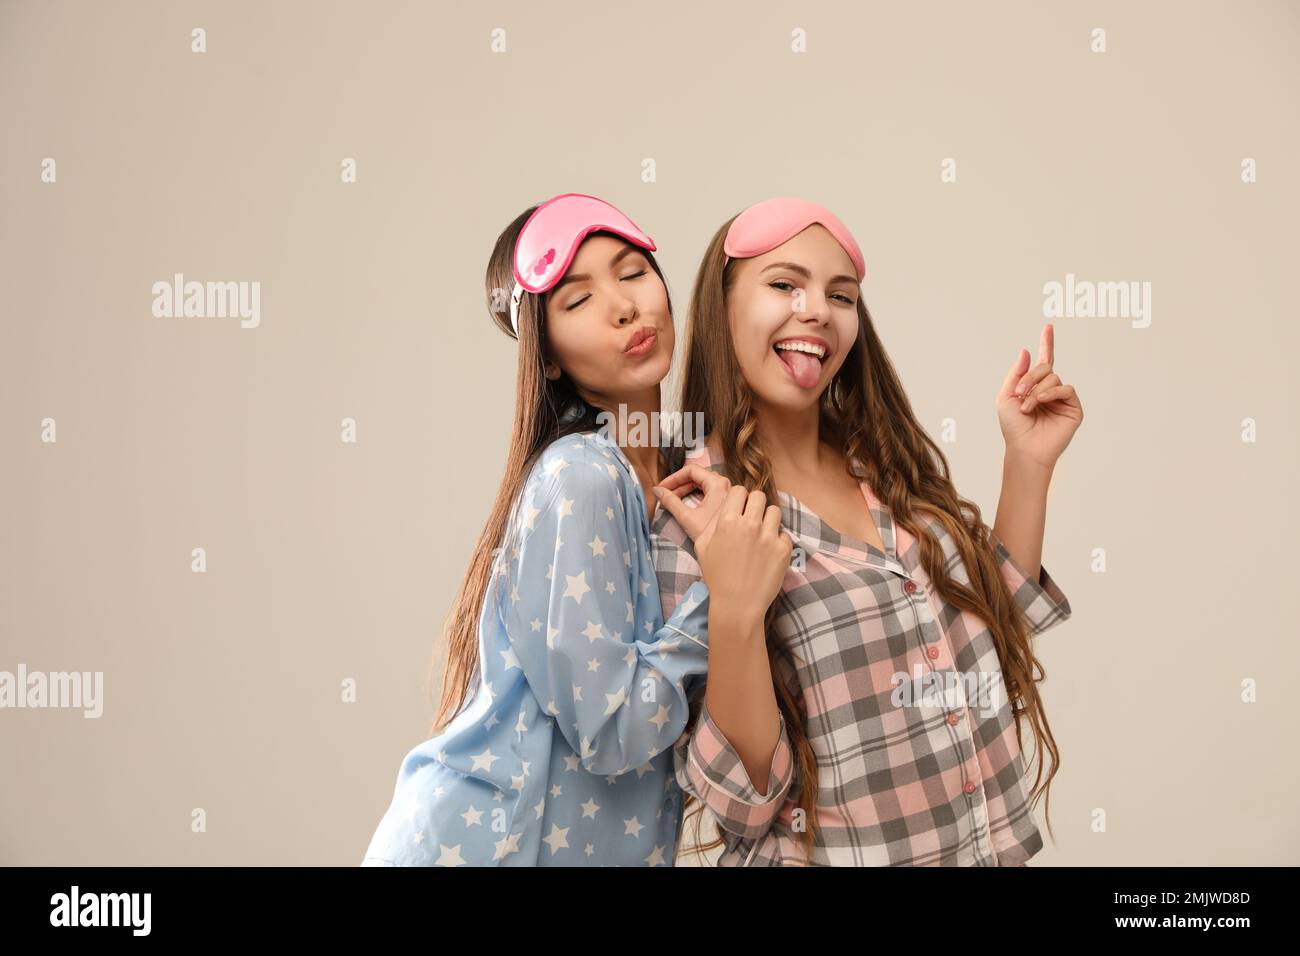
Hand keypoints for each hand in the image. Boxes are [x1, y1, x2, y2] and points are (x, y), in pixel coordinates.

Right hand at [651, 464, 732, 542]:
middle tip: (666, 496)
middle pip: (699, 476)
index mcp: (718, 485)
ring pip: (706, 484)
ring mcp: (731, 495)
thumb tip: (656, 491)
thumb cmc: (711, 538)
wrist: (731, 557)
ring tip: (676, 501)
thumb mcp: (687, 518)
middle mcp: (728, 486)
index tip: (662, 488)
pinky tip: (690, 506)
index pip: (691, 470)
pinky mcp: (731, 504)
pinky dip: (699, 495)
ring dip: (689, 490)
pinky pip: (713, 492)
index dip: (673, 478)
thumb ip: (670, 502)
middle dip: (680, 485)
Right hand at [667, 484, 790, 622]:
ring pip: (774, 511)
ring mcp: (769, 536)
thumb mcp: (702, 546)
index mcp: (727, 521)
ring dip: (768, 519)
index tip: (739, 507)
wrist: (737, 605)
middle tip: (751, 518)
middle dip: (754, 505)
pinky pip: (783, 533)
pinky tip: (768, 552)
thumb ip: (713, 523)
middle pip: (758, 496)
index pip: (739, 491)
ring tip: (761, 533)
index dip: (739, 498)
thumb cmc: (716, 576)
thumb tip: (724, 508)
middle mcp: (750, 524)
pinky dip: (777, 540)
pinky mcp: (784, 549)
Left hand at [996, 323, 1082, 470]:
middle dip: (1030, 377)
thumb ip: (1016, 373)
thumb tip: (1025, 350)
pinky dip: (1051, 392)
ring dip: (1036, 389)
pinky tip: (1040, 402)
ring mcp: (1062, 398)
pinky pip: (1066, 388)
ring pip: (1054, 377)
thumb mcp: (1006, 397)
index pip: (1043, 361)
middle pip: (1046, 367)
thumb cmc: (1013, 427)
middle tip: (1019, 393)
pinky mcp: (1073, 407)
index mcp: (1035, 386)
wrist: (1024, 448)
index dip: (1046, 343)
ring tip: (1027, 406)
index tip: (1048, 327)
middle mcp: (1050, 390)